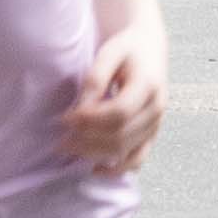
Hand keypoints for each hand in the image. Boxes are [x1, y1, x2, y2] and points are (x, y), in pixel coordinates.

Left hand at [60, 31, 166, 172]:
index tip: (65, 118)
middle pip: (121, 135)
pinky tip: (95, 169)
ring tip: (68, 148)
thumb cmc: (126, 49)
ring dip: (95, 153)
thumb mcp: (109, 53)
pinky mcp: (151, 134)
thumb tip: (81, 110)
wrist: (149, 48)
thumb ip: (95, 79)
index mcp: (149, 85)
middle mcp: (157, 108)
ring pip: (126, 150)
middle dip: (88, 140)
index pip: (119, 113)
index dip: (91, 120)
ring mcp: (156, 124)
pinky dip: (118, 169)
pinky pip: (138, 159)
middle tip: (60, 139)